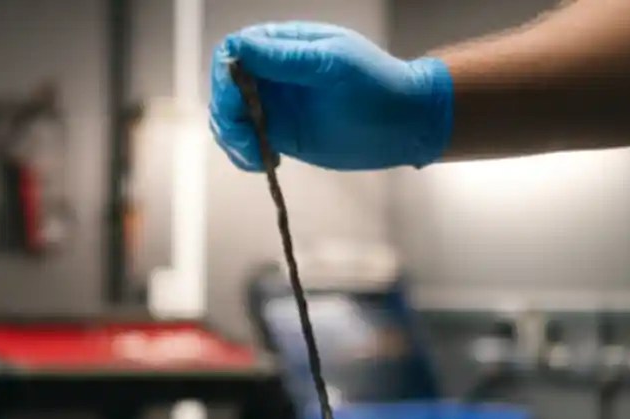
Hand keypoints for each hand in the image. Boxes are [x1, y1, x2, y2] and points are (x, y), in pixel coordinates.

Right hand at [210, 22, 453, 171]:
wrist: (405, 123)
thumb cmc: (377, 85)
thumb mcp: (332, 64)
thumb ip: (286, 58)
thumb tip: (239, 48)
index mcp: (283, 45)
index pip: (234, 51)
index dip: (225, 76)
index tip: (235, 103)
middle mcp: (273, 73)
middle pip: (224, 88)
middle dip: (226, 114)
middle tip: (247, 141)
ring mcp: (275, 105)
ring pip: (229, 117)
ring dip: (232, 138)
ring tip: (257, 157)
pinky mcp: (280, 134)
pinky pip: (246, 142)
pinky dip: (243, 154)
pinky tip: (264, 162)